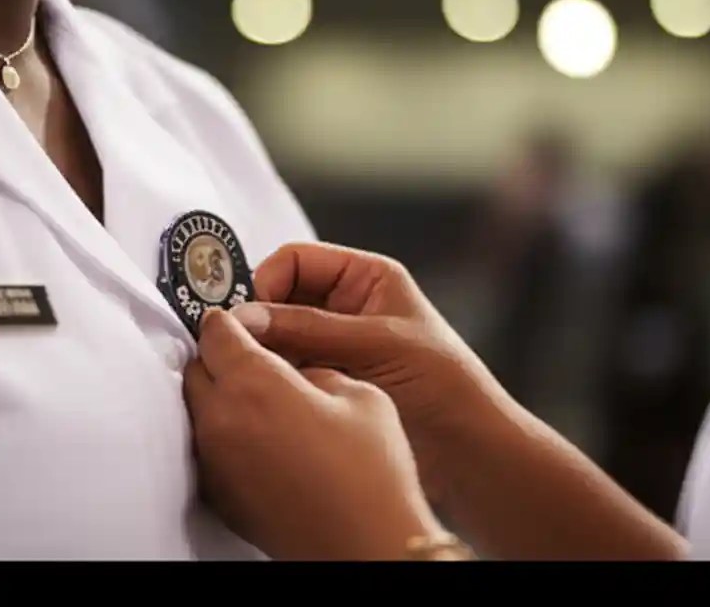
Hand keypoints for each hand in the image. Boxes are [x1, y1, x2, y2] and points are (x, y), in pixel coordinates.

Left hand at [184, 308, 444, 559]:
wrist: (365, 547)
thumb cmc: (371, 477)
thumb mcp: (360, 395)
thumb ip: (316, 369)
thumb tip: (298, 372)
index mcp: (255, 385)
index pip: (215, 331)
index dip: (231, 321)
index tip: (242, 321)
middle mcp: (222, 421)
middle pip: (197, 370)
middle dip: (220, 358)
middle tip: (255, 360)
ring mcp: (215, 462)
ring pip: (199, 411)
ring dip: (221, 399)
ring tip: (264, 405)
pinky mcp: (219, 495)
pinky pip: (209, 449)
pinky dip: (226, 436)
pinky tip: (264, 443)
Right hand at [229, 242, 514, 505]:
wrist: (468, 450)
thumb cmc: (442, 384)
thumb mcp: (375, 344)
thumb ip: (309, 329)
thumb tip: (244, 318)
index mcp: (365, 278)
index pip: (296, 261)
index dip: (267, 282)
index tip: (249, 316)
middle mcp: (345, 307)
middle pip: (279, 298)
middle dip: (260, 321)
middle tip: (242, 348)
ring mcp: (333, 347)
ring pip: (278, 338)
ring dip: (265, 354)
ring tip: (258, 375)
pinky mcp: (326, 384)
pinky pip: (286, 371)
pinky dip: (274, 379)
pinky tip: (271, 395)